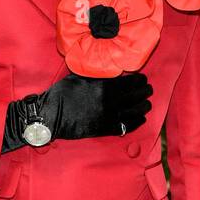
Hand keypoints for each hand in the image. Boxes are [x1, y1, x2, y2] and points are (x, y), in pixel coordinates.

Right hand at [3, 71, 151, 150]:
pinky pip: (126, 126)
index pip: (131, 82)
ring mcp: (109, 117)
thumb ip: (97, 74)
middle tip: (149, 90)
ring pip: (135, 111)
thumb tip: (110, 70)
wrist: (51, 115)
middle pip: (136, 96)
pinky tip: (140, 119)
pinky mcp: (105, 129)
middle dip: (145, 92)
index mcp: (105, 86)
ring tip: (147, 104)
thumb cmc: (62, 93)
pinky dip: (136, 122)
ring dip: (144, 107)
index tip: (143, 79)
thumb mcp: (80, 76)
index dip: (140, 80)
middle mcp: (110, 102)